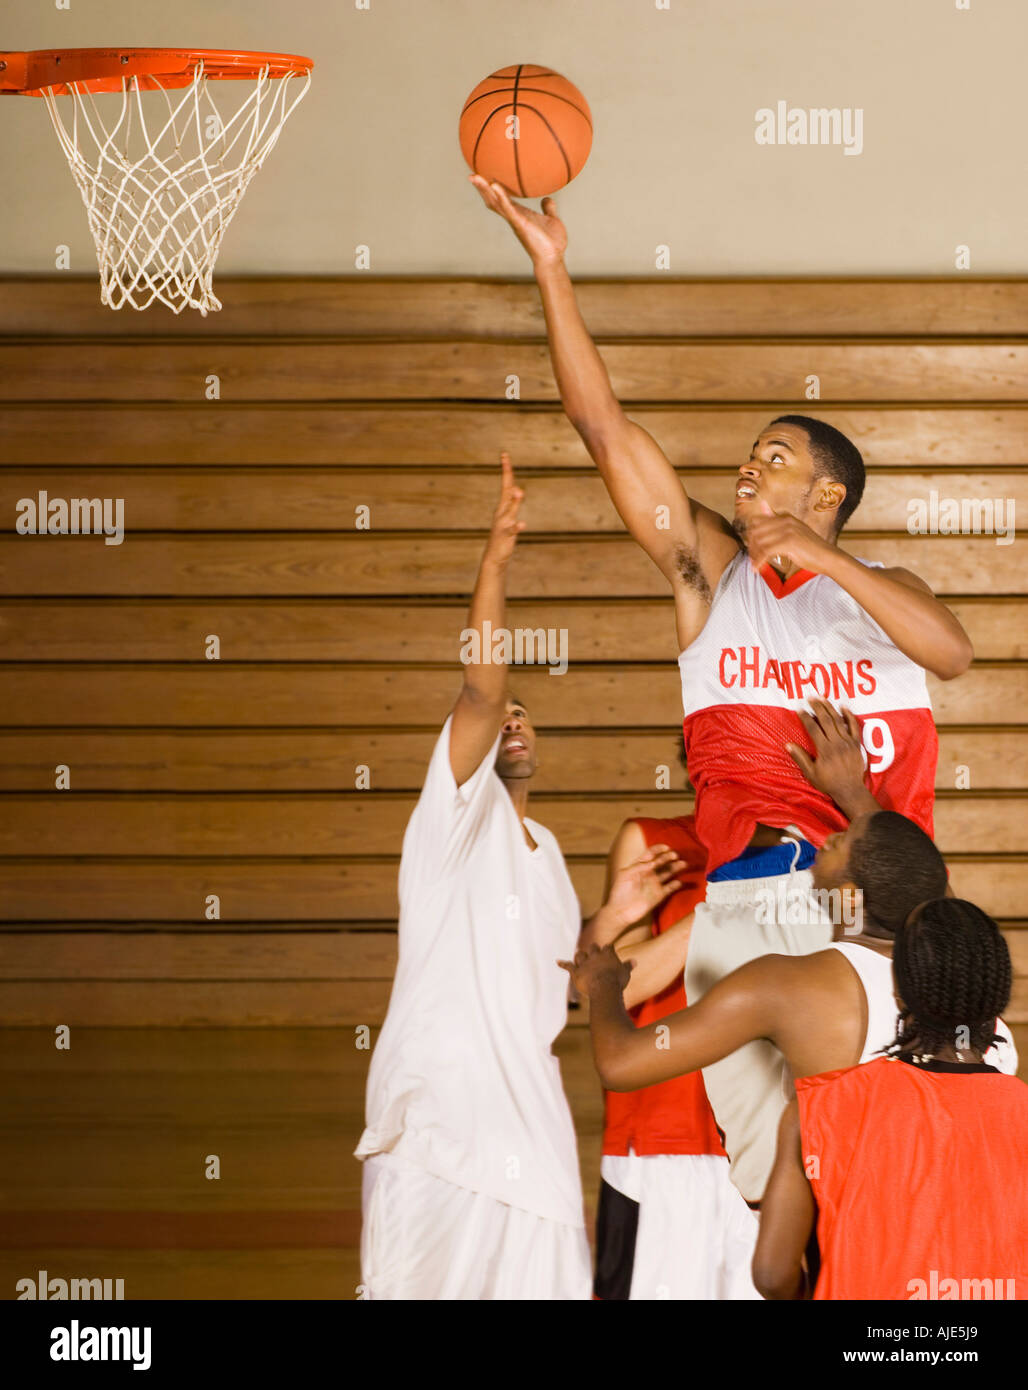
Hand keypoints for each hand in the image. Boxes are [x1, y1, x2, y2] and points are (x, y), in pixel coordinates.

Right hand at [469, 175, 567, 267]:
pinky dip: (501, 196)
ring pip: (495, 203)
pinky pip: (508, 208)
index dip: (493, 189)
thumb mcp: (551, 220)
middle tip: (471, 175)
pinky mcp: (519, 223)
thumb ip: (548, 209)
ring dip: (484, 190)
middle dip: (482, 189)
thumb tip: (547, 199)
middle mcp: (513, 217)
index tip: (485, 177)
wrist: (553, 258)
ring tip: (474, 177)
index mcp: (519, 214)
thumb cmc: (552, 243)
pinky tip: (494, 185)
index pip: (502, 199)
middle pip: (493, 200)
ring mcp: (515, 220)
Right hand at [484, 451, 524, 565]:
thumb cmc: (503, 535)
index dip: (506, 469)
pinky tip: (522, 524)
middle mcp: (501, 511)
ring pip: (509, 510)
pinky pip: (511, 530)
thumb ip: (513, 503)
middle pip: (505, 490)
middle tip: (506, 459)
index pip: (506, 484)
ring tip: (519, 491)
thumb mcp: (509, 516)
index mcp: (503, 505)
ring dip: (514, 502)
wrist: (494, 557)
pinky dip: (516, 527)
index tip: (505, 454)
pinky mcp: (506, 536)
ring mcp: (503, 523)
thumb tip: (518, 488)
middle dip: (506, 475)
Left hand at [558, 942, 633, 997]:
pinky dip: (562, 964)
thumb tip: (635, 961)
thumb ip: (628, 965)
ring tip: (579, 956)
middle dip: (593, 949)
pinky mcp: (576, 972)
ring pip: (580, 955)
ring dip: (580, 956)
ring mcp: (584, 963)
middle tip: (593, 951)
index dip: (608, 949)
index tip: (608, 950)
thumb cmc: (617, 981)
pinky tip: (557, 961)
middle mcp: (595, 955)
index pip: (608, 947)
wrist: (605, 988)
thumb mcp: (625, 972)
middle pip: (592, 947)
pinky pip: (568, 966)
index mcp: (608, 954)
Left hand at [604, 844, 686, 929]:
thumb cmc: (619, 892)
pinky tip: (680, 882)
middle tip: (676, 855)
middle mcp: (649, 873)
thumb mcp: (625, 874)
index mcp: (639, 866)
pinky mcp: (659, 895)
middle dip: (669, 857)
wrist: (620, 911)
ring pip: (668, 873)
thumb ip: (638, 867)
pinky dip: (676, 885)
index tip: (666, 847)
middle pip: (662, 862)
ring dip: (676, 868)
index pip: (650, 854)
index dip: (658, 849)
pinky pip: (670, 888)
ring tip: (683, 864)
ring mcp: (655, 884)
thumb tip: (653, 863)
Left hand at [744, 502, 836, 574]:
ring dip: (754, 556)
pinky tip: (758, 569)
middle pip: (755, 531)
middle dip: (751, 547)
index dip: (751, 537)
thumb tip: (762, 503)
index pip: (757, 522)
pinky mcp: (789, 542)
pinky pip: (766, 551)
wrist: (828, 557)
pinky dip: (759, 561)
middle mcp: (786, 520)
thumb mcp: (793, 531)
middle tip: (751, 559)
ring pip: (759, 542)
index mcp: (785, 517)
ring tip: (754, 566)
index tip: (752, 549)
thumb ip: (776, 520)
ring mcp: (788, 530)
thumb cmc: (810, 548)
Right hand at [786, 699, 876, 816]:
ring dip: (830, 708)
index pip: (813, 729)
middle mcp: (837, 743)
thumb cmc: (828, 783)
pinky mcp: (857, 743)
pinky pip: (854, 726)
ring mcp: (848, 742)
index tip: (800, 709)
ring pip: (839, 720)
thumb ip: (800, 757)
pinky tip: (843, 707)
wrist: (850, 790)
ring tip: (823, 698)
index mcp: (825, 750)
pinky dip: (849, 715)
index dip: (806, 718)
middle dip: (817, 707)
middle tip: (810, 697)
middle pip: (826, 720)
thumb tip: (788, 745)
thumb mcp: (811, 773)